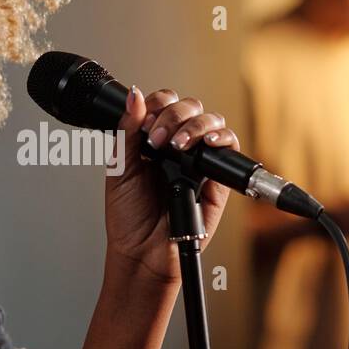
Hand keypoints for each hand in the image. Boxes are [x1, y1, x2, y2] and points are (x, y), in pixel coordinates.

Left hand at [105, 87, 240, 283]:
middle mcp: (179, 147)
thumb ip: (127, 131)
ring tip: (177, 145)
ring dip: (194, 125)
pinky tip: (205, 144)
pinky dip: (221, 139)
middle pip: (190, 107)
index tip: (145, 122)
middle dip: (174, 115)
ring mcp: (199, 161)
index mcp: (153, 141)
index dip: (157, 104)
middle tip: (158, 139)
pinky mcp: (217, 179)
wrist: (143, 252)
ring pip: (211, 122)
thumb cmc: (129, 217)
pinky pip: (229, 149)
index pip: (163, 104)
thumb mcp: (119, 169)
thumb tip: (134, 95)